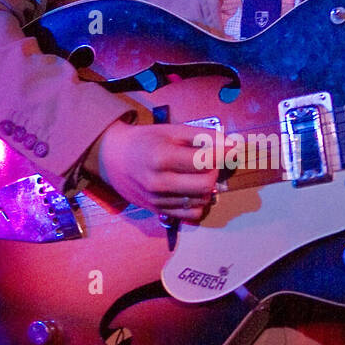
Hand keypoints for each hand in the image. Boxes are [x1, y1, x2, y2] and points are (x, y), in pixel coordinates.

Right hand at [90, 119, 216, 221]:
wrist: (113, 159)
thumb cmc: (145, 141)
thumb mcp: (172, 130)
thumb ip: (203, 136)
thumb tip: (232, 145)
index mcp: (162, 157)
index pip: (205, 161)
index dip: (223, 154)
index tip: (228, 148)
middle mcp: (159, 182)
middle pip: (206, 184)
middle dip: (214, 172)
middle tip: (209, 162)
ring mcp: (158, 200)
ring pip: (201, 201)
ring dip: (207, 187)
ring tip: (198, 174)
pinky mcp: (159, 211)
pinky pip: (191, 214)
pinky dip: (199, 203)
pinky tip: (192, 189)